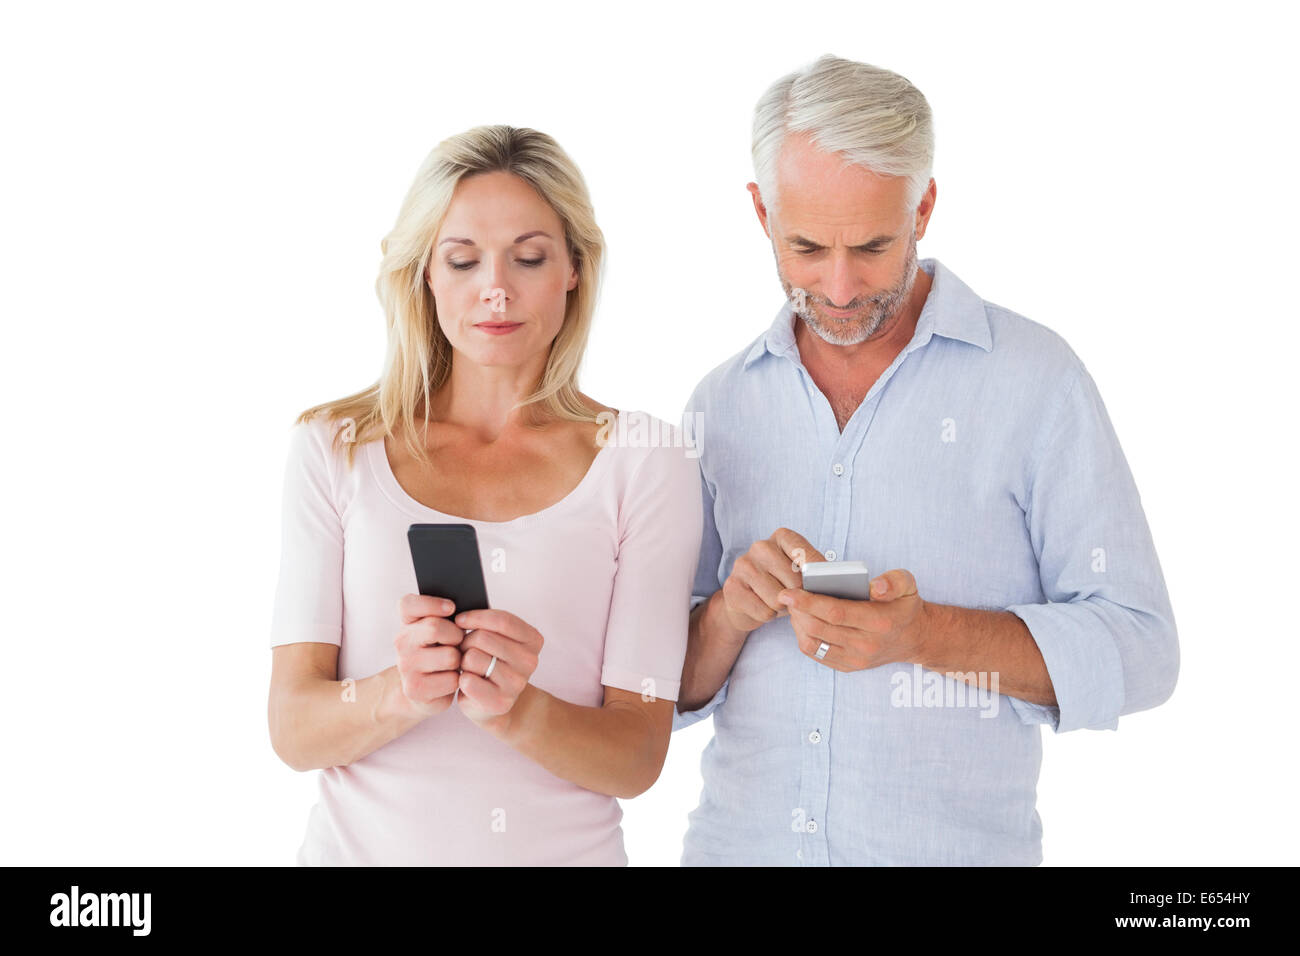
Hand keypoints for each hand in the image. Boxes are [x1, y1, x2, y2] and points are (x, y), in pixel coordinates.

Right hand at [389, 594, 465, 718]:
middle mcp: (402, 642)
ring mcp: (406, 666)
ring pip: (449, 656)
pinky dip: (458, 680)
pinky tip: (451, 680)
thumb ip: (449, 617)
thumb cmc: (442, 654)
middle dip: (456, 635)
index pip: (408, 604)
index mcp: (408, 622)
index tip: (451, 608)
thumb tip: (468, 613)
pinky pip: (451, 679)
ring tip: (454, 663)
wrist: (426, 692)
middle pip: (435, 627)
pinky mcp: (415, 689)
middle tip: (458, 642)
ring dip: (460, 660)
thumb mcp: (443, 631)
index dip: (432, 603)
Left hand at [450, 607, 543, 736]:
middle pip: (484, 638)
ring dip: (463, 661)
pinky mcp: (500, 702)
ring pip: (473, 658)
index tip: (460, 620)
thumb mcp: (497, 637)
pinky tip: (468, 681)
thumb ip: (488, 622)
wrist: (494, 701)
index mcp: (533, 639)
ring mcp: (517, 683)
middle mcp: (530, 661)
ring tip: (469, 666)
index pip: (502, 620)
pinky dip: (462, 680)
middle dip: (466, 641)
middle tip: (466, 649)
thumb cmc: (491, 661)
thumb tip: (461, 612)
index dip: (476, 617)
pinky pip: (468, 681)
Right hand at [719, 527, 824, 636]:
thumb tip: (823, 584)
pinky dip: (768, 616)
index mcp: (781, 537)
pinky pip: (764, 612)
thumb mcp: (800, 574)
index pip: (805, 554)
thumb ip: (813, 574)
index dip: (818, 574)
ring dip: (782, 608)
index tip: (824, 585)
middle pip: (794, 581)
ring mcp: (743, 565)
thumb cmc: (780, 585)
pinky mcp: (731, 587)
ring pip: (779, 599)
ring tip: (775, 602)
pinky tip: (762, 607)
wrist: (745, 602)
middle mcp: (760, 546)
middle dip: (799, 596)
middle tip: (792, 597)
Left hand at [777, 568, 928, 671]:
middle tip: (786, 595)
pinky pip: (817, 654)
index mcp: (879, 622)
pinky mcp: (848, 667)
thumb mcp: (907, 584)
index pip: (836, 612)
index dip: (809, 602)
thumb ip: (893, 581)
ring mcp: (856, 659)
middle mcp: (866, 645)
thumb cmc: (904, 605)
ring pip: (813, 644)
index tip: (789, 593)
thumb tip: (875, 586)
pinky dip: (804, 637)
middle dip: (797, 611)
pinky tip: (803, 622)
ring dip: (798, 625)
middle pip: (819, 628)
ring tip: (795, 608)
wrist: (913, 637)